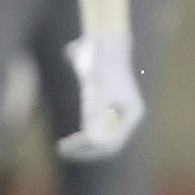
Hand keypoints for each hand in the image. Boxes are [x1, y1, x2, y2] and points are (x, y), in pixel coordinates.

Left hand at [61, 29, 145, 160]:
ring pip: (99, 139)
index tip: (71, 147)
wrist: (101, 42)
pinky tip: (67, 141)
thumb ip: (96, 115)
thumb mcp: (99, 90)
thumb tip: (91, 139)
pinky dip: (80, 138)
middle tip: (64, 152)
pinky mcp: (101, 106)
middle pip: (108, 143)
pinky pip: (92, 130)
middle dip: (86, 151)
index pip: (114, 141)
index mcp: (131, 114)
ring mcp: (113, 111)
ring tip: (62, 149)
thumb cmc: (103, 65)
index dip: (92, 149)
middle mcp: (125, 115)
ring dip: (82, 147)